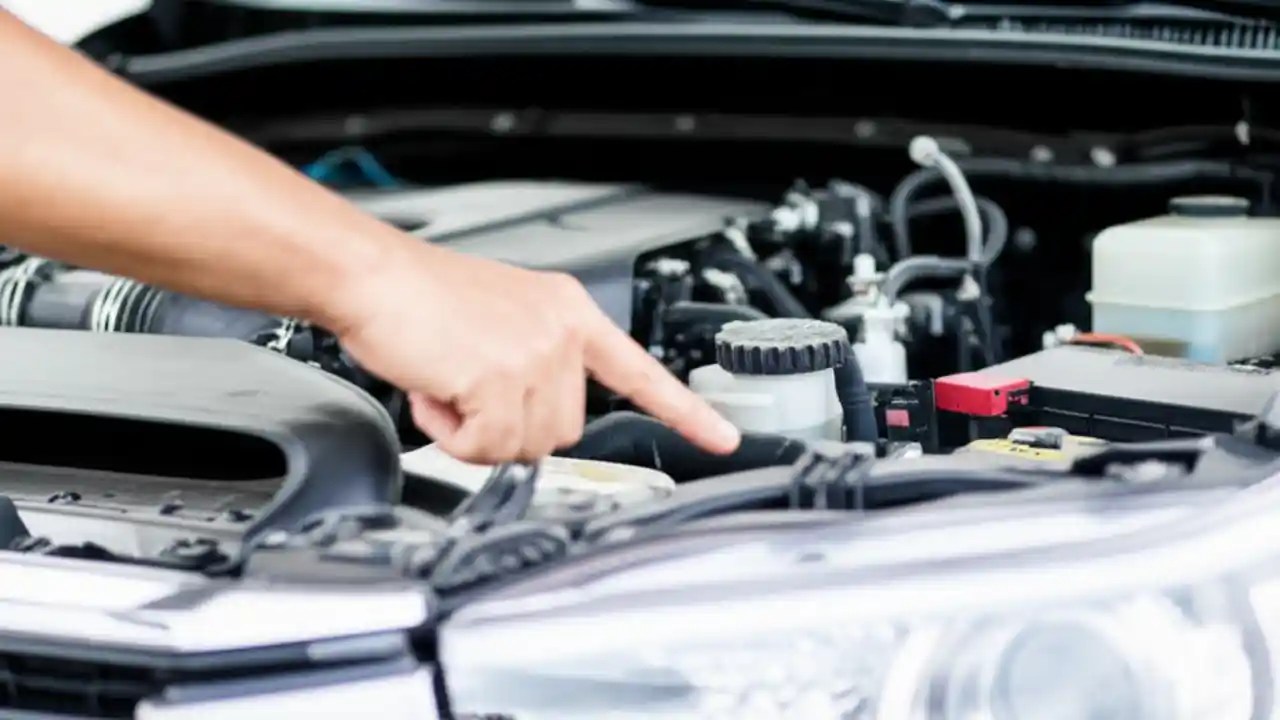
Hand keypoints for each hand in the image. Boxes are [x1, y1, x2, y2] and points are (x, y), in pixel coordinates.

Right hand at [333, 241, 741, 463]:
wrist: (371, 276)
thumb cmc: (419, 296)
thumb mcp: (501, 317)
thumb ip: (535, 362)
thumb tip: (533, 418)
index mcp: (566, 310)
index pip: (638, 370)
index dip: (683, 410)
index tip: (721, 436)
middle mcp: (560, 330)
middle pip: (564, 430)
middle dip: (512, 428)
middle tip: (469, 393)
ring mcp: (535, 354)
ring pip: (525, 445)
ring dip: (478, 433)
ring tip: (449, 385)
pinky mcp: (501, 378)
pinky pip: (486, 448)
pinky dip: (452, 436)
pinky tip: (435, 393)